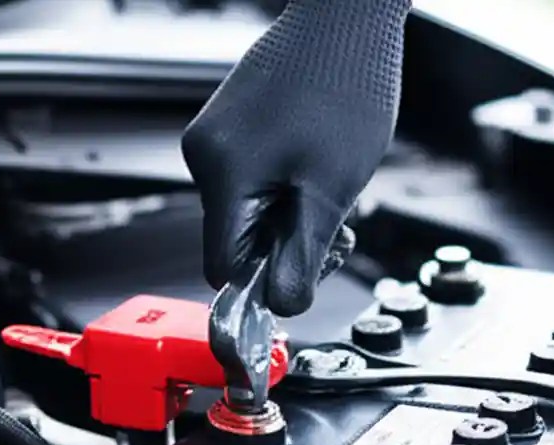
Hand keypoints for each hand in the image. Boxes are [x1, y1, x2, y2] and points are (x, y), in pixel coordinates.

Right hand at [181, 0, 409, 316]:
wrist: (349, 19)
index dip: (264, 280)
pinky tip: (317, 162)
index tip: (305, 273)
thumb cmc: (345, 88)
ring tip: (331, 183)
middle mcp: (204, 155)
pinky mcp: (230, 124)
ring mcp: (214, 136)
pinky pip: (251, 179)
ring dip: (291, 213)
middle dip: (286, 242)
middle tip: (335, 223)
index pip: (221, 266)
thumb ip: (302, 255)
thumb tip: (282, 305)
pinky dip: (286, 186)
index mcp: (220, 175)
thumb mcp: (332, 191)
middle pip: (234, 238)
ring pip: (247, 210)